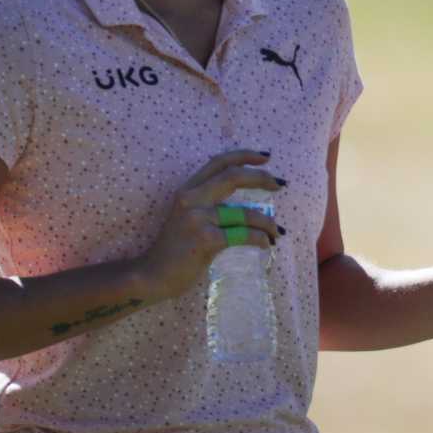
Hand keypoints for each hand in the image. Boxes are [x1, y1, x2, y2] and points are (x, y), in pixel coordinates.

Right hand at [135, 149, 285, 298]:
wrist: (152, 276)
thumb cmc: (175, 250)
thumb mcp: (187, 218)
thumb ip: (208, 205)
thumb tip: (247, 203)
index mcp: (187, 191)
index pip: (218, 162)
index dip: (244, 156)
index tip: (266, 157)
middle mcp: (190, 199)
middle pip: (234, 177)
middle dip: (262, 178)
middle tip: (280, 184)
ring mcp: (197, 219)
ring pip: (246, 214)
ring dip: (268, 223)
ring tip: (277, 232)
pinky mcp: (206, 240)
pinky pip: (244, 235)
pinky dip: (260, 239)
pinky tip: (266, 245)